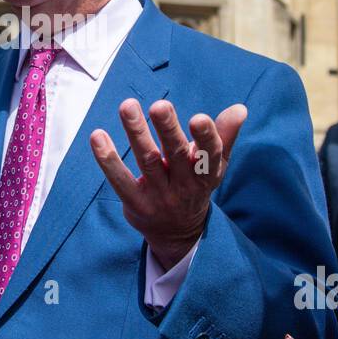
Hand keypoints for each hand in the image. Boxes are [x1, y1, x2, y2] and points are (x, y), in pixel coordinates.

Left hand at [90, 98, 246, 269]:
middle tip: (160, 105)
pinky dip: (108, 160)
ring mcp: (159, 196)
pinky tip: (98, 136)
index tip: (199, 118)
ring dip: (137, 133)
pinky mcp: (136, 204)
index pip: (209, 155)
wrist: (178, 233)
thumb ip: (225, 136)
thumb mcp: (215, 166)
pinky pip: (121, 181)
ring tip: (128, 105)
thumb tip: (240, 108)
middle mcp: (184, 186)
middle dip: (168, 129)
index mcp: (206, 174)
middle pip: (176, 155)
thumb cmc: (196, 186)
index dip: (205, 137)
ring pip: (148, 161)